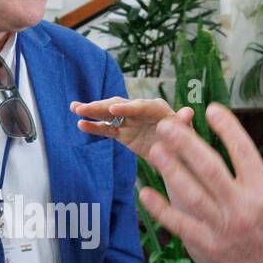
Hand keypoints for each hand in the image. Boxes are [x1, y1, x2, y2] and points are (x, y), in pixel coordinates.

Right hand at [71, 96, 194, 160]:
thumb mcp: (187, 135)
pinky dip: (94, 127)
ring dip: (92, 111)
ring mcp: (129, 121)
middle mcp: (141, 111)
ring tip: (75, 108)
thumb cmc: (185, 143)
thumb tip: (188, 111)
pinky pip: (106, 129)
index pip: (141, 107)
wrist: (177, 156)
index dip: (128, 108)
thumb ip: (184, 123)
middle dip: (102, 106)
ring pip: (108, 114)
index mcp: (158, 109)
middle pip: (119, 106)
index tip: (114, 110)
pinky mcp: (122, 133)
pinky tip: (81, 125)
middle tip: (85, 107)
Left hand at [140, 102, 262, 262]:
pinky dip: (162, 209)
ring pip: (191, 194)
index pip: (243, 151)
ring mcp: (224, 229)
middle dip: (187, 144)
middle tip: (168, 124)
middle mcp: (242, 208)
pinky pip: (181, 225)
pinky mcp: (210, 248)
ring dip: (171, 171)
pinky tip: (145, 193)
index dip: (226, 127)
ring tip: (156, 150)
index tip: (211, 109)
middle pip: (210, 169)